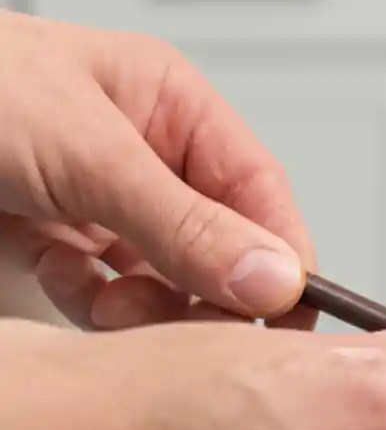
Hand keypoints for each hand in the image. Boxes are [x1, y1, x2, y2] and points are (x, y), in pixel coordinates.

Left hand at [0, 11, 315, 327]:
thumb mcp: (85, 151)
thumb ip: (183, 221)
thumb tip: (274, 275)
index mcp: (172, 106)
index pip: (258, 189)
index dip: (280, 252)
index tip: (287, 311)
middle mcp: (145, 154)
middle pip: (218, 242)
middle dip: (203, 287)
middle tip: (189, 323)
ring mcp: (99, 200)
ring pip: (163, 276)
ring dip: (143, 302)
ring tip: (110, 299)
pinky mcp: (54, 238)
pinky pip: (102, 289)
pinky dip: (90, 301)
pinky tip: (63, 279)